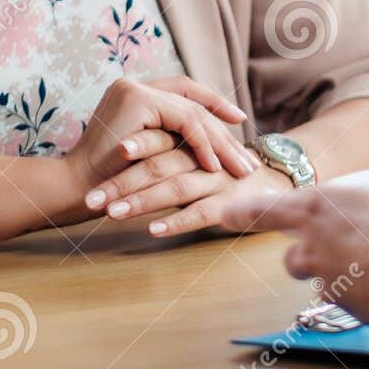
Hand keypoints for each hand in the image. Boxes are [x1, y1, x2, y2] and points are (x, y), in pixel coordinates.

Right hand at [64, 76, 258, 209]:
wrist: (75, 190)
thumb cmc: (108, 182)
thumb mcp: (147, 155)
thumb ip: (170, 140)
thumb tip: (214, 146)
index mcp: (134, 94)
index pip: (184, 90)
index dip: (214, 103)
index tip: (239, 119)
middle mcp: (134, 85)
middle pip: (193, 103)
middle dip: (225, 131)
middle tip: (248, 156)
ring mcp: (135, 90)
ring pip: (193, 112)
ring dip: (221, 142)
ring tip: (241, 167)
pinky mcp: (137, 101)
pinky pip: (184, 120)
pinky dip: (202, 144)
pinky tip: (215, 166)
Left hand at [90, 158, 292, 235]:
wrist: (277, 185)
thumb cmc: (227, 173)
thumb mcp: (196, 156)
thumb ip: (168, 152)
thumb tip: (119, 158)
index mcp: (196, 141)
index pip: (160, 138)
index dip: (134, 145)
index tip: (100, 160)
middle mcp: (206, 157)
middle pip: (160, 164)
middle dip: (122, 181)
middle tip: (92, 198)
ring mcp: (219, 180)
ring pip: (176, 187)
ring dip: (141, 201)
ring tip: (111, 214)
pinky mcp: (231, 205)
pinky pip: (200, 212)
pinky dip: (176, 220)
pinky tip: (152, 230)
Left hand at [221, 186, 368, 325]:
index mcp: (321, 206)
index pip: (268, 209)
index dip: (245, 212)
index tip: (225, 214)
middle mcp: (314, 244)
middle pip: (294, 255)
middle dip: (310, 255)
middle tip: (340, 248)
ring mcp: (327, 281)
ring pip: (321, 282)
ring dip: (339, 278)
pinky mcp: (345, 310)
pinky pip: (348, 302)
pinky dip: (364, 295)